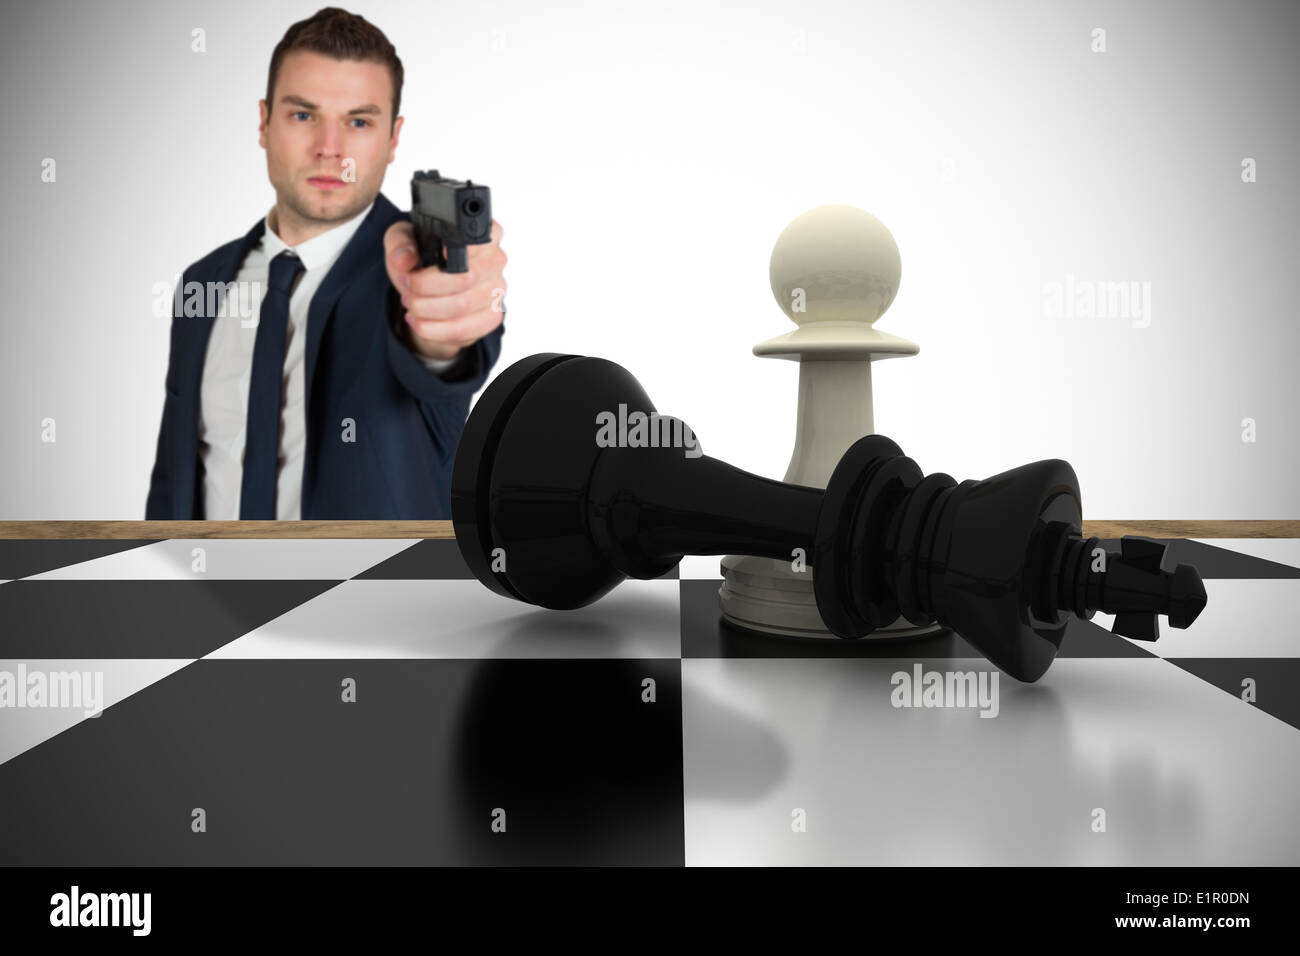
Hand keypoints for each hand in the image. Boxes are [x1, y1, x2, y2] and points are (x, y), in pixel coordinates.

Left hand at [383, 219, 506, 360]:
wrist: (430, 291)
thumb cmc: (422, 259)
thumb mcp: (404, 241)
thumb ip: (400, 243)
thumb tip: (405, 259)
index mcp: (482, 232)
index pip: (479, 238)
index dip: (461, 248)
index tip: (440, 252)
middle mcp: (495, 260)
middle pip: (466, 277)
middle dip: (427, 285)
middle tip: (408, 284)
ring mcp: (496, 290)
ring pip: (462, 306)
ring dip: (427, 308)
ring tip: (410, 303)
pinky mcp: (491, 317)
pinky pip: (464, 329)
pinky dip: (435, 330)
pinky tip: (420, 322)